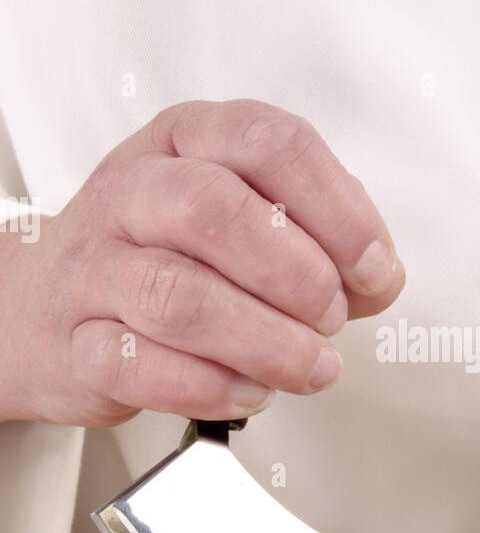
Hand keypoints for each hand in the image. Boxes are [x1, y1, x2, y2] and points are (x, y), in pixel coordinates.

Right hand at [0, 100, 403, 425]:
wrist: (48, 304)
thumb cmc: (168, 254)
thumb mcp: (247, 218)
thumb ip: (320, 240)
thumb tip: (377, 279)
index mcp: (190, 139)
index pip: (270, 144)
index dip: (338, 210)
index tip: (374, 268)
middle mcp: (134, 188)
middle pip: (213, 210)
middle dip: (295, 274)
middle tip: (331, 317)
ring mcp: (95, 263)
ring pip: (176, 296)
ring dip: (264, 342)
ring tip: (309, 366)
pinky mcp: (75, 340)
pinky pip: (136, 365)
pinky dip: (208, 388)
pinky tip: (250, 392)